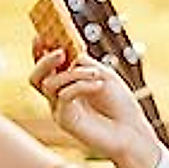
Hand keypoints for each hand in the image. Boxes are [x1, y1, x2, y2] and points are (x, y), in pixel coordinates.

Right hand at [29, 51, 159, 167]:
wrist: (132, 132)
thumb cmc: (121, 105)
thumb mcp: (104, 75)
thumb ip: (84, 64)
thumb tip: (68, 53)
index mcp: (67, 84)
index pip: (46, 66)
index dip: (40, 51)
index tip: (41, 35)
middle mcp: (59, 97)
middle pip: (36, 77)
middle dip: (44, 61)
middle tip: (60, 51)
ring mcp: (60, 110)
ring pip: (49, 84)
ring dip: (73, 73)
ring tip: (95, 73)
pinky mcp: (65, 121)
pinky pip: (64, 96)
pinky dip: (80, 85)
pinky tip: (98, 84)